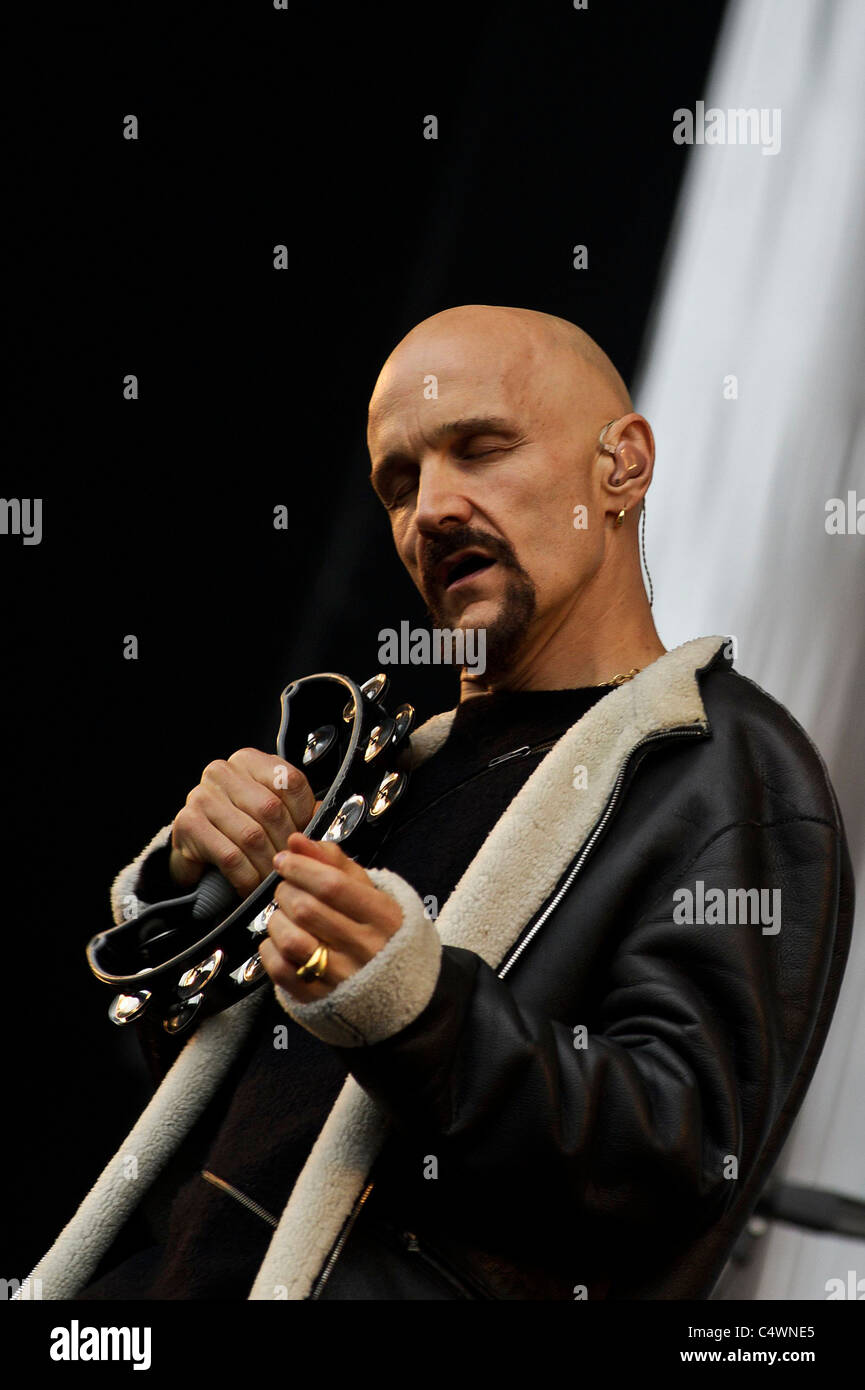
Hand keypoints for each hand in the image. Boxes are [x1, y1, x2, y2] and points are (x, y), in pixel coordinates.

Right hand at [168, 749, 319, 896]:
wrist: (197, 851)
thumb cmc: (240, 829)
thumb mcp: (274, 814)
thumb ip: (301, 813)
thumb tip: (328, 825)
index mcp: (250, 761)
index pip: (290, 781)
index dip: (303, 816)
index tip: (304, 839)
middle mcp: (224, 772)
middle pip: (271, 809)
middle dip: (285, 846)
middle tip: (292, 868)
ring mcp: (202, 795)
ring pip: (252, 835)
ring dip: (266, 866)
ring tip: (273, 881)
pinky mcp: (188, 823)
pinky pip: (229, 856)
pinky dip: (246, 877)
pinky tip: (250, 887)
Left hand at [259, 832, 403, 1001]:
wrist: (398, 991)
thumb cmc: (379, 931)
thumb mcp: (369, 892)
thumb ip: (334, 863)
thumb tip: (296, 840)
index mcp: (384, 917)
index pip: (332, 885)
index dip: (301, 868)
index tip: (284, 859)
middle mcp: (366, 949)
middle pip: (307, 909)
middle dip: (286, 890)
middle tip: (286, 887)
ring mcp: (343, 978)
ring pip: (291, 940)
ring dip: (277, 919)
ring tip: (284, 914)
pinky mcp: (320, 1000)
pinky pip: (281, 970)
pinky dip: (270, 949)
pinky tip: (279, 940)